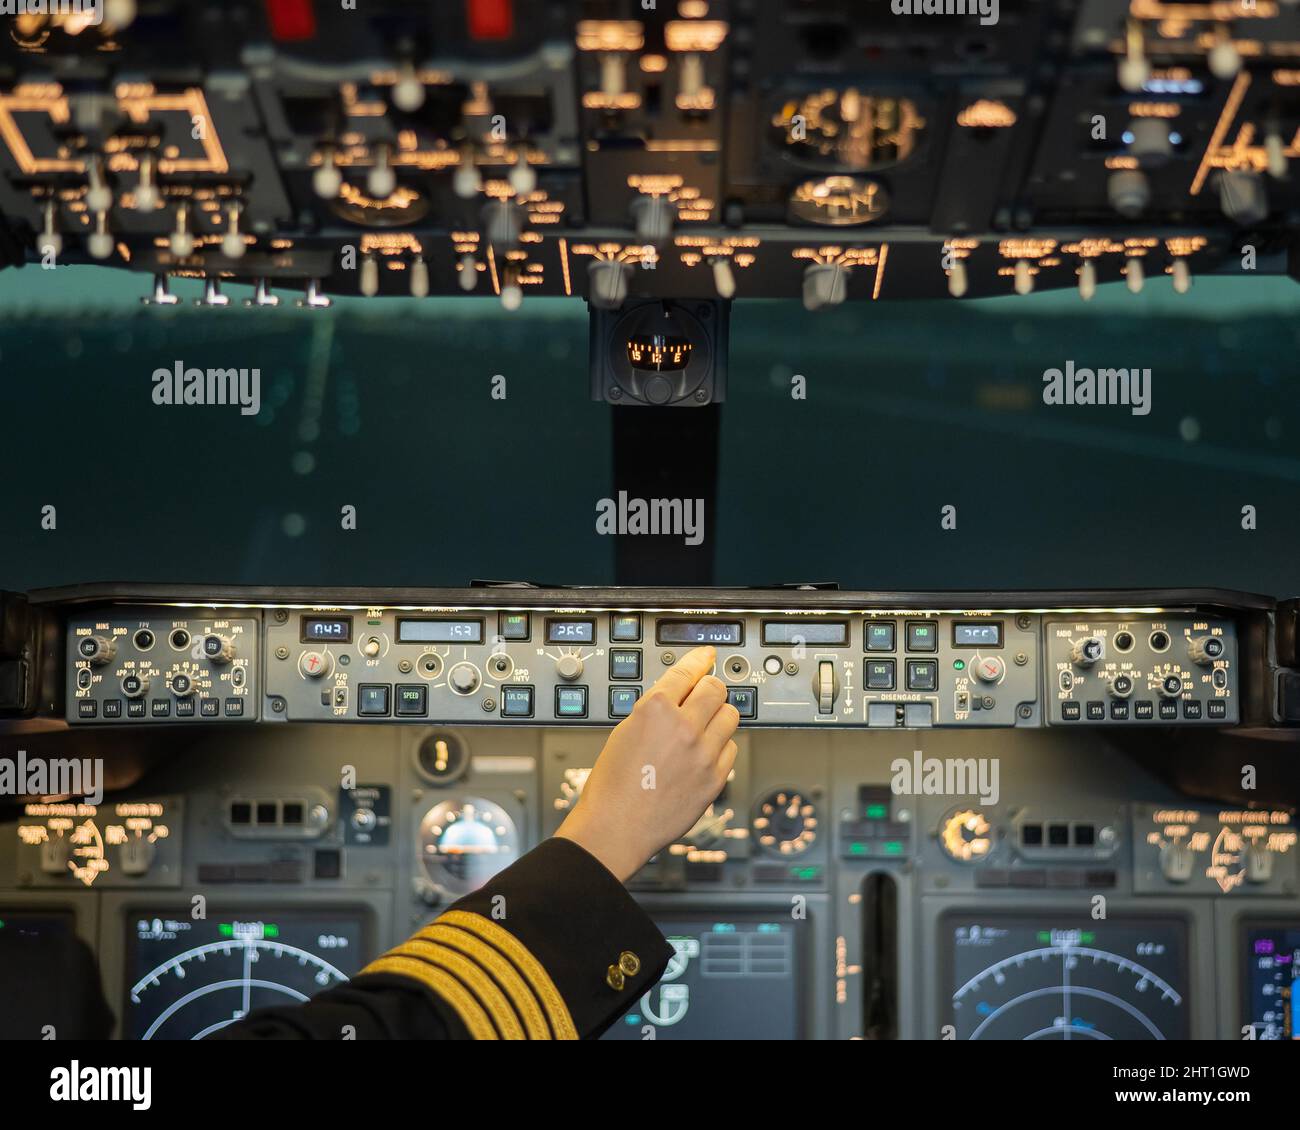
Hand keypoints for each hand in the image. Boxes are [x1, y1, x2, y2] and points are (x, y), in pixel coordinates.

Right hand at [555, 645, 739, 881]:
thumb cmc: (612, 784)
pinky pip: (731, 749)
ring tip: (703, 728)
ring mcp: (703, 754)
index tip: (707, 655)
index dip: (700, 659)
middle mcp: (684, 728)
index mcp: (656, 709)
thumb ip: (656, 709)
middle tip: (704, 695)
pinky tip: (703, 755)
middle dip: (710, 688)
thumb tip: (680, 695)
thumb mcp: (625, 731)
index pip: (688, 671)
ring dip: (718, 716)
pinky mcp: (714, 779)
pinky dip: (721, 747)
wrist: (617, 826)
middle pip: (716, 689)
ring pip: (730, 716)